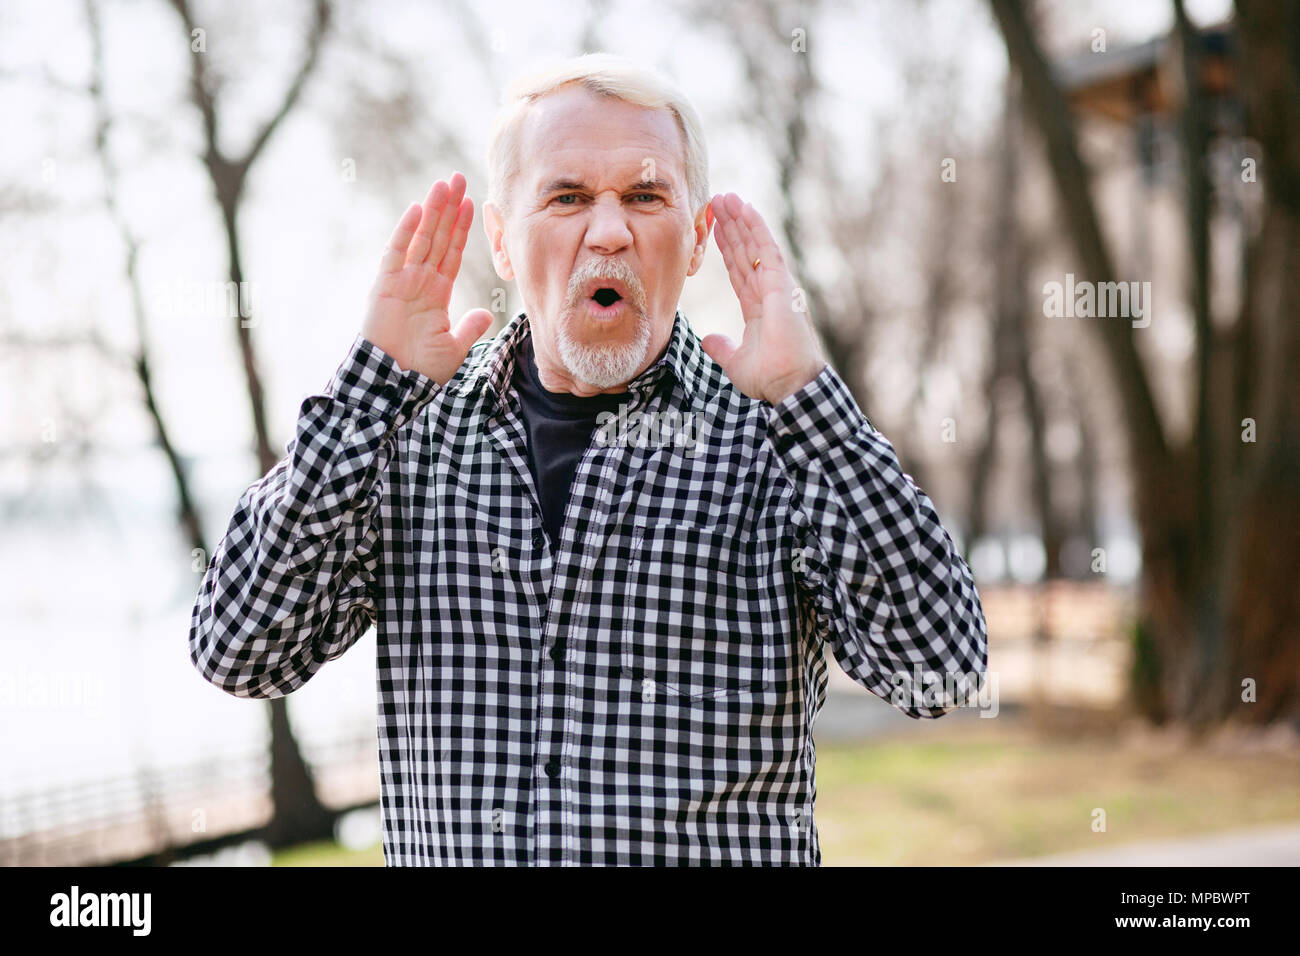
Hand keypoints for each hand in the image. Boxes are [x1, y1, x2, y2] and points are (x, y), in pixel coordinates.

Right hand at [361, 172, 493, 384]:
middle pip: (438, 236)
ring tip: (444, 184)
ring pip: (421, 237)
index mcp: (436, 292)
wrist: (395, 382)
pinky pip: (397, 252)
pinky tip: (417, 209)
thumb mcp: (455, 347)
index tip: (473, 204)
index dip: (462, 228)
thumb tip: (486, 314)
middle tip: (458, 178)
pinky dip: (406, 231)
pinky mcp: (385, 284)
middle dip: (449, 208)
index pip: (453, 252)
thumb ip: (469, 327)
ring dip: (433, 210)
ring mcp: (402, 280)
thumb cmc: (421, 369)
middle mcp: (420, 280)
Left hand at [700, 192, 825, 403]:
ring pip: (756, 246)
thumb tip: (708, 339)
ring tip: (726, 197)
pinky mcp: (783, 286)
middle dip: (731, 227)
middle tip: (717, 202)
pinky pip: (768, 251)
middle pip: (746, 252)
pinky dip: (757, 229)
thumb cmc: (770, 378)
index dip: (728, 248)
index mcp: (759, 307)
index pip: (740, 270)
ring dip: (741, 220)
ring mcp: (777, 287)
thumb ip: (722, 347)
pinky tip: (746, 209)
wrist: (788, 385)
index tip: (716, 229)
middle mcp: (769, 292)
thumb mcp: (735, 361)